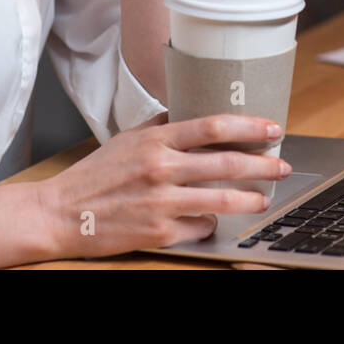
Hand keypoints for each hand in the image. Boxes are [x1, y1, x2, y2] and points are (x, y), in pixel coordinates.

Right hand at [32, 112, 291, 260]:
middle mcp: (160, 168)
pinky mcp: (159, 233)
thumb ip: (160, 125)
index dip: (248, 126)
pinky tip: (211, 220)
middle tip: (282, 165)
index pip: (211, 126)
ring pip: (221, 200)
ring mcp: (161, 202)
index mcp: (154, 140)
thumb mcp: (126, 138)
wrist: (61, 213)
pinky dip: (210, 223)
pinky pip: (200, 226)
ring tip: (263, 198)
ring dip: (250, 199)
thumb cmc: (94, 176)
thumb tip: (189, 111)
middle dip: (262, 165)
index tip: (271, 128)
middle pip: (226, 163)